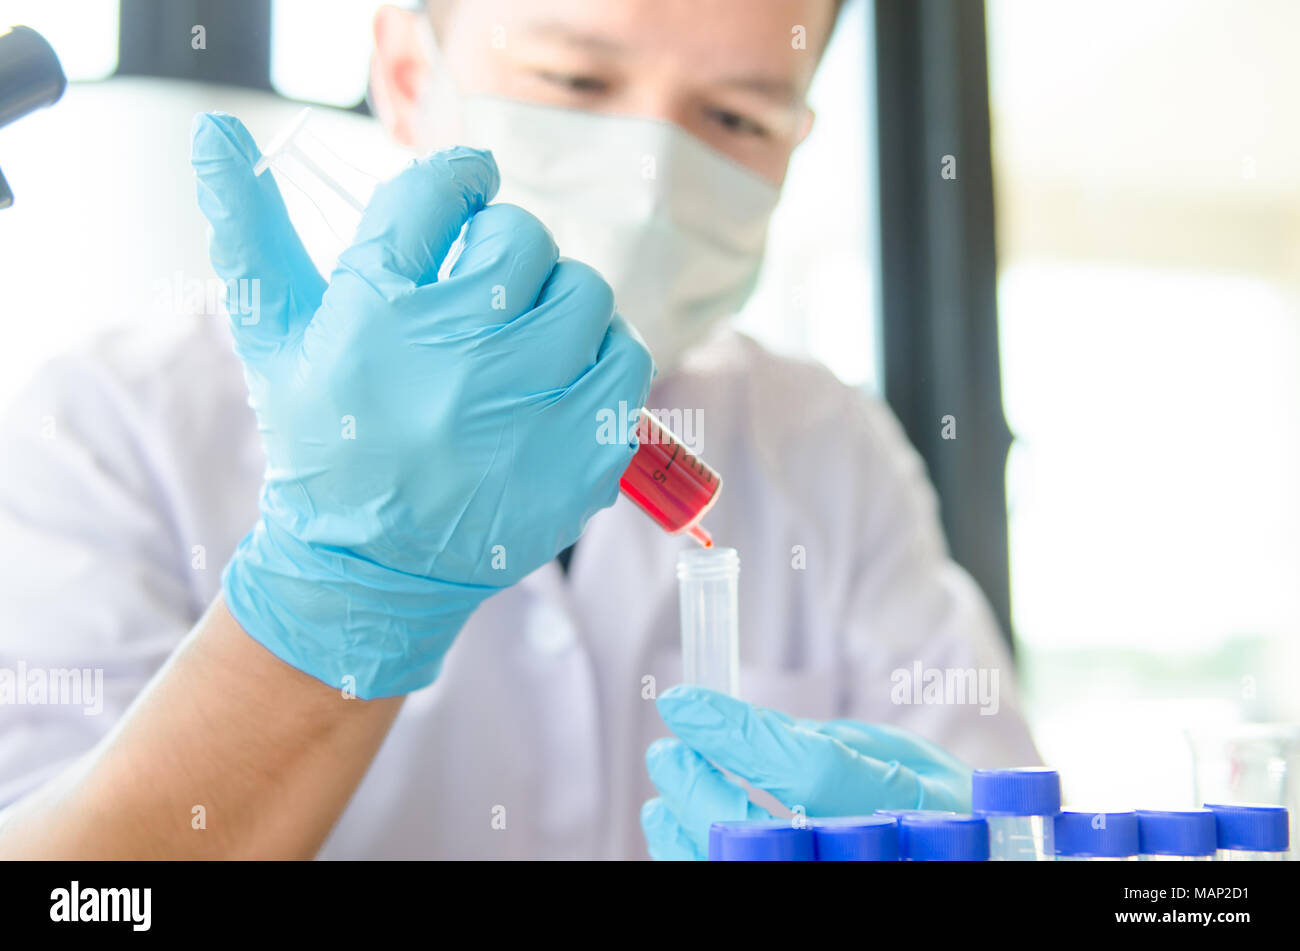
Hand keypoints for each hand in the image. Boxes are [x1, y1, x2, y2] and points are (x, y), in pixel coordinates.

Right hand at [191, 113, 651, 697]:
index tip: (468, 185)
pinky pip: (626, 362)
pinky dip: (602, 357)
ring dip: (560, 300)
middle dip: (506, 250)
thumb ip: (249, 232)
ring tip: (526, 333)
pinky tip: (561, 377)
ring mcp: (526, 414)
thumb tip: (215, 132)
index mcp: (373, 318)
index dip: (459, 178)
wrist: (367, 572)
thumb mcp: (273, 340)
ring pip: (584, 295)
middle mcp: (454, 360)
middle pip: (522, 241)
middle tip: (489, 282)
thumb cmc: (321, 442)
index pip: (434, 197)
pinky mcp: (580, 459)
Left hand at [640, 685, 971, 859]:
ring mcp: (842, 888)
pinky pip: (732, 888)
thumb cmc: (945, 811)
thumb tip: (752, 729)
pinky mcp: (807, 907)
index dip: (736, 732)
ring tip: (666, 784)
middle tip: (666, 748)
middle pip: (760, 832)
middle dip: (699, 784)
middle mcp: (876, 858)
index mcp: (916, 809)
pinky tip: (673, 827)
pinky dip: (691, 856)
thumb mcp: (911, 762)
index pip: (807, 769)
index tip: (683, 702)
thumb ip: (838, 744)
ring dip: (685, 825)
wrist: (975, 860)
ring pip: (738, 869)